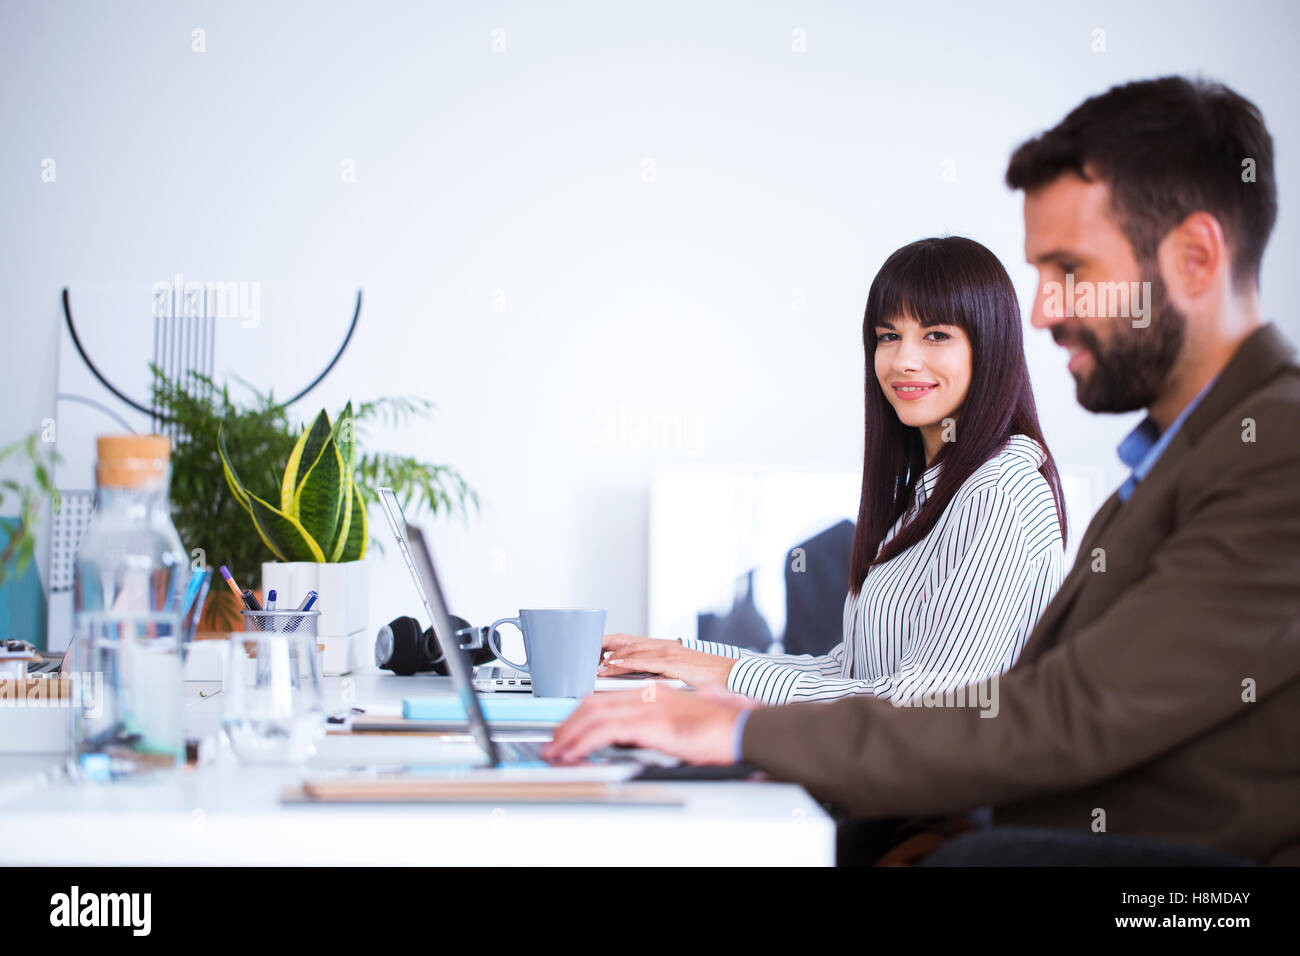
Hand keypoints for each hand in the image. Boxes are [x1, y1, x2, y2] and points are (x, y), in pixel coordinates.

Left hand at [542, 685, 755, 764]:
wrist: (744, 729)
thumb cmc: (721, 731)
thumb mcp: (680, 726)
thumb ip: (656, 728)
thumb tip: (636, 739)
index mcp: (653, 694)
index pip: (604, 699)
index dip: (579, 716)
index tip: (566, 732)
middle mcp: (647, 695)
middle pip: (592, 703)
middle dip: (568, 724)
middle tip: (554, 744)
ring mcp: (649, 706)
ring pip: (594, 714)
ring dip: (570, 735)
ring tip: (557, 752)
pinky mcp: (653, 723)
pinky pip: (607, 730)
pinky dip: (585, 741)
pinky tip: (576, 753)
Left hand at [598, 637, 736, 689]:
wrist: (733, 675)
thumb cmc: (709, 679)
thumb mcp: (678, 676)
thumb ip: (658, 679)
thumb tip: (641, 689)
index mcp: (662, 648)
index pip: (629, 642)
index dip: (609, 645)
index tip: (591, 651)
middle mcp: (663, 646)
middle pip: (625, 642)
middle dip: (603, 647)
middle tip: (583, 654)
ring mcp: (668, 653)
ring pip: (632, 651)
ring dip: (610, 658)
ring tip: (593, 664)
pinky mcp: (674, 663)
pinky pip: (646, 662)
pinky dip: (627, 662)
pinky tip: (613, 665)